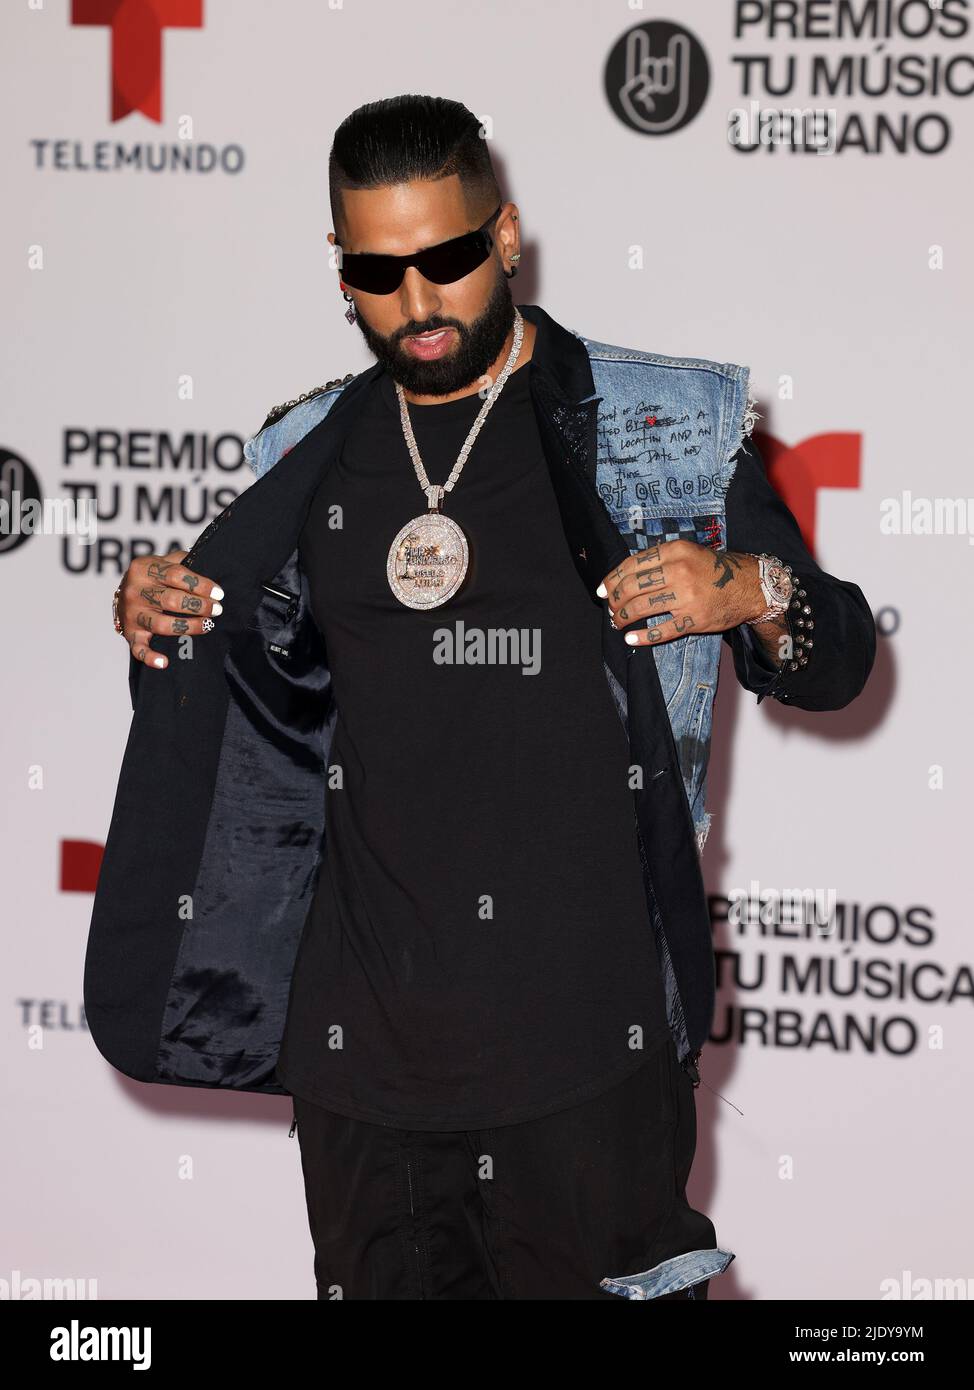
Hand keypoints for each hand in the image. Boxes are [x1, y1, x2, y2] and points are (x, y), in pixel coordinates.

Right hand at [116, 549, 223, 669]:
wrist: (124, 592)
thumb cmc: (152, 577)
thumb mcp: (163, 562)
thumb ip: (183, 562)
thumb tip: (211, 565)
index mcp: (143, 568)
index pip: (176, 575)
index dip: (201, 585)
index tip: (219, 593)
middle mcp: (134, 591)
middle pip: (170, 600)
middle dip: (199, 606)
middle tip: (217, 610)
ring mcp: (131, 614)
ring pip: (161, 624)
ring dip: (188, 627)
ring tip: (208, 625)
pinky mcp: (130, 634)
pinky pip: (139, 649)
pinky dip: (150, 657)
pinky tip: (165, 662)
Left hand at [596, 540, 763, 645]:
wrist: (748, 586)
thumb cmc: (712, 570)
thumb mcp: (687, 553)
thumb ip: (659, 560)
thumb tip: (624, 577)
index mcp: (675, 551)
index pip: (632, 565)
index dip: (612, 579)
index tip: (602, 590)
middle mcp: (679, 571)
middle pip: (632, 587)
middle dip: (615, 600)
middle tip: (611, 608)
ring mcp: (686, 596)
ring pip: (641, 607)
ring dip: (623, 617)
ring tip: (618, 622)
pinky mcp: (694, 619)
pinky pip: (661, 630)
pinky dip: (642, 636)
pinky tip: (631, 638)